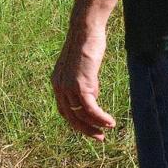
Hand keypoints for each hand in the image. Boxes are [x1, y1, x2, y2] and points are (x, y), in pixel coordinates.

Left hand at [52, 21, 116, 140]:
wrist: (86, 30)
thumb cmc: (87, 43)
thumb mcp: (82, 66)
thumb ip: (85, 81)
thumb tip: (93, 94)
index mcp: (58, 82)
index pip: (64, 110)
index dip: (77, 122)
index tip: (89, 128)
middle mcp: (60, 87)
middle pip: (71, 117)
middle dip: (86, 130)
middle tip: (99, 137)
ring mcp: (69, 87)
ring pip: (82, 115)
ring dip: (96, 126)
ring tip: (108, 128)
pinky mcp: (81, 85)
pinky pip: (91, 109)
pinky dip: (100, 118)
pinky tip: (109, 122)